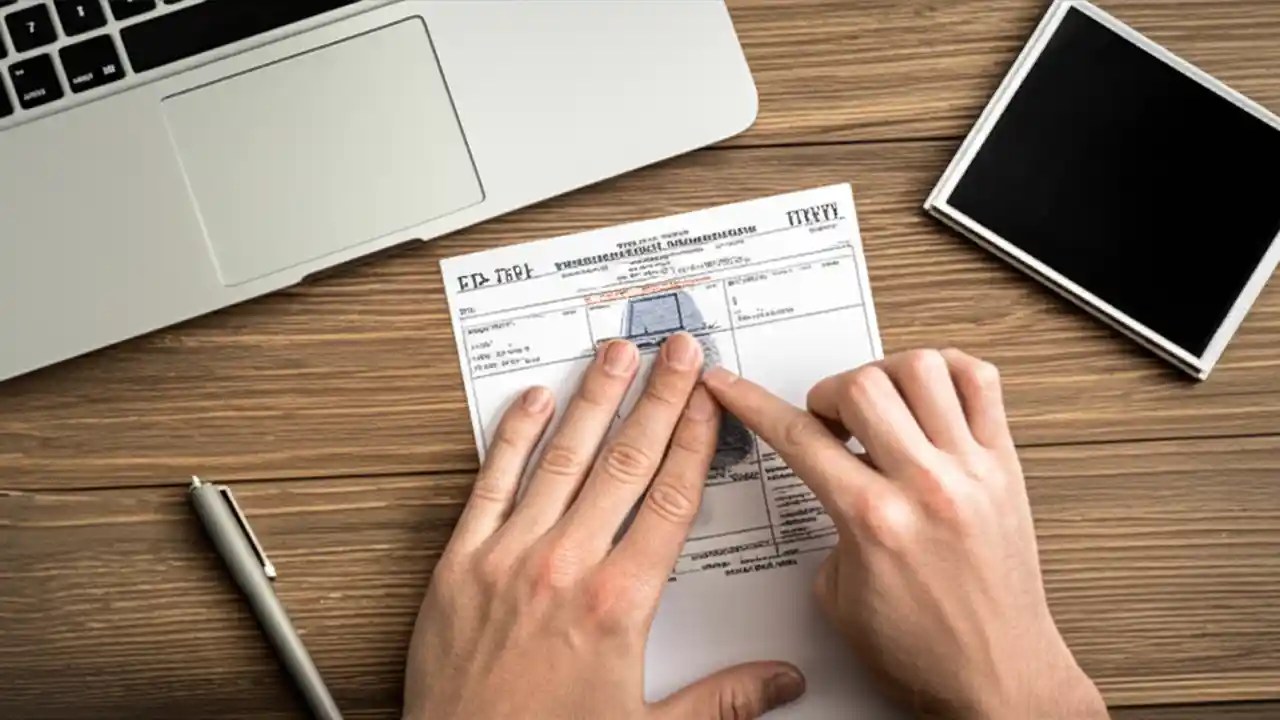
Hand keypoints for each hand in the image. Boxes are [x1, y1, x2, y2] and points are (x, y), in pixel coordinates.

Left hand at [403, 333, 806, 719]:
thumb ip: (720, 701)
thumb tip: (779, 682)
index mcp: (618, 603)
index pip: (671, 499)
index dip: (694, 440)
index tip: (708, 400)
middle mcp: (566, 567)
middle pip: (626, 462)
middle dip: (657, 398)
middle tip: (675, 351)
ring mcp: (509, 558)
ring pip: (563, 458)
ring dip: (594, 399)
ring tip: (615, 354)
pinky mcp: (461, 564)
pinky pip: (492, 484)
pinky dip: (514, 437)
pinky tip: (533, 401)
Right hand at [703, 349, 1107, 719]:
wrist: (1000, 679)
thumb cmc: (926, 652)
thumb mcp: (839, 598)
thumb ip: (826, 528)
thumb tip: (830, 483)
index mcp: (874, 521)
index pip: (798, 438)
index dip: (753, 403)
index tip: (732, 385)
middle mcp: (926, 486)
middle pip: (860, 385)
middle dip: (827, 393)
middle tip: (828, 420)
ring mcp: (971, 470)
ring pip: (923, 367)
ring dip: (885, 374)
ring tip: (881, 404)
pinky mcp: (1006, 467)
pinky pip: (983, 382)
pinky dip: (950, 369)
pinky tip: (930, 394)